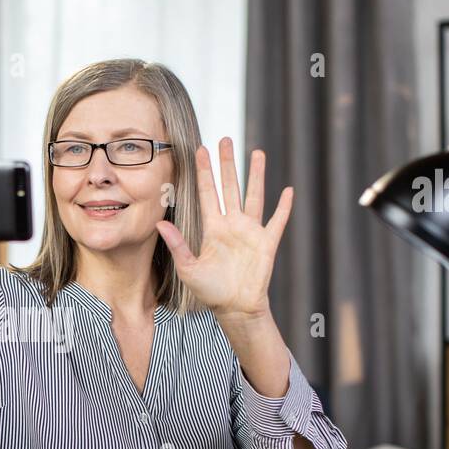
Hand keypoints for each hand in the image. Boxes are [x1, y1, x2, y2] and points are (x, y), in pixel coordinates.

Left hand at [155, 140, 290, 321]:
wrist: (235, 309)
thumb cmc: (210, 291)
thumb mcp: (189, 268)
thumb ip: (177, 245)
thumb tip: (160, 224)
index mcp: (212, 228)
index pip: (207, 193)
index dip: (203, 173)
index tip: (200, 150)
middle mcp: (232, 224)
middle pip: (229, 186)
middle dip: (226, 164)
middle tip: (224, 139)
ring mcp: (250, 232)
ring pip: (254, 196)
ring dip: (256, 175)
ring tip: (256, 152)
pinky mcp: (267, 243)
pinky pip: (277, 222)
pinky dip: (283, 207)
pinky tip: (288, 190)